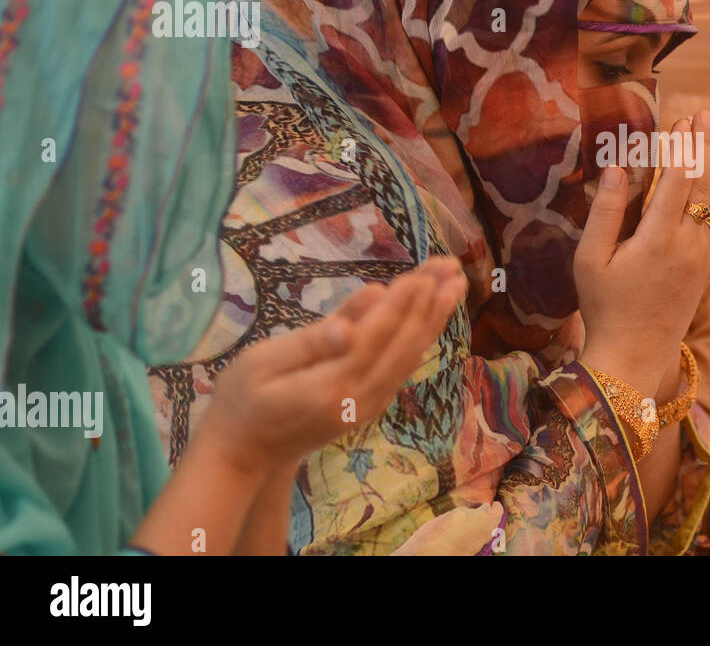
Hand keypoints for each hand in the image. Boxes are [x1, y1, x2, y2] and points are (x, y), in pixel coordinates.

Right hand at [196, 257, 468, 473]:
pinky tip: (432, 318)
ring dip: (434, 319)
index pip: (376, 337)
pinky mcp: (369, 407)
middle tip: (453, 267)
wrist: (242, 454)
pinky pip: (402, 369)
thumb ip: (311, 343)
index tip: (424, 273)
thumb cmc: (241, 400)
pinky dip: (421, 339)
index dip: (402, 304)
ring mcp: (368, 407)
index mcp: (331, 385)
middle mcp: (359, 399)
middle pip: (404, 346)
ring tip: (455, 285)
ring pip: (409, 358)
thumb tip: (350, 325)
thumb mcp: (262, 363)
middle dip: (430, 304)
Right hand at [575, 111, 709, 397]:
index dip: (683, 146)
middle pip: (705, 183)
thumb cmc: (604, 307)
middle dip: (707, 144)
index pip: (678, 179)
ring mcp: (704, 258)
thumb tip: (614, 167)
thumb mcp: (590, 260)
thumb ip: (604, 212)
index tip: (683, 119)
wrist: (634, 355)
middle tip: (707, 113)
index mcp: (657, 239)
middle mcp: (688, 244)